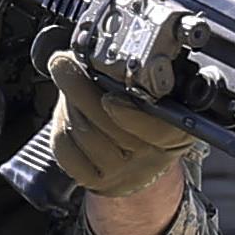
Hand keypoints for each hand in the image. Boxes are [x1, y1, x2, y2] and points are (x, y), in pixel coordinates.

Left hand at [42, 52, 196, 234]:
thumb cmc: (150, 118)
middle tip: (64, 63)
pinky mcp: (93, 180)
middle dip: (80, 90)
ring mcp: (120, 173)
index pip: (154, 130)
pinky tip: (65, 109)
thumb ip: (145, 80)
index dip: (129, 113)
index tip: (109, 94)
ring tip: (66, 77)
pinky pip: (67, 151)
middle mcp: (149, 158)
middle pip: (108, 127)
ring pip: (84, 135)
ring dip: (68, 102)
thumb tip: (111, 53)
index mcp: (175, 134)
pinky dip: (60, 124)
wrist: (140, 160)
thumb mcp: (163, 97)